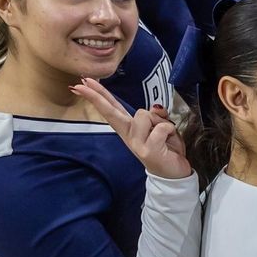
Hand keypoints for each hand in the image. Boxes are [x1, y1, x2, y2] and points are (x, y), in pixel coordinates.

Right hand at [70, 78, 192, 179]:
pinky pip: (161, 127)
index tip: (82, 84)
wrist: (174, 175)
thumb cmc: (167, 149)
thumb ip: (156, 115)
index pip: (112, 109)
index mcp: (130, 129)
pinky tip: (169, 140)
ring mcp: (136, 144)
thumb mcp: (162, 126)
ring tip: (164, 134)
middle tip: (82, 81)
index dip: (98, 96)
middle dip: (97, 95)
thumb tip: (155, 107)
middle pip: (112, 111)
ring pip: (145, 115)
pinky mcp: (148, 150)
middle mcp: (129, 136)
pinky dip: (170, 129)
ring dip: (160, 120)